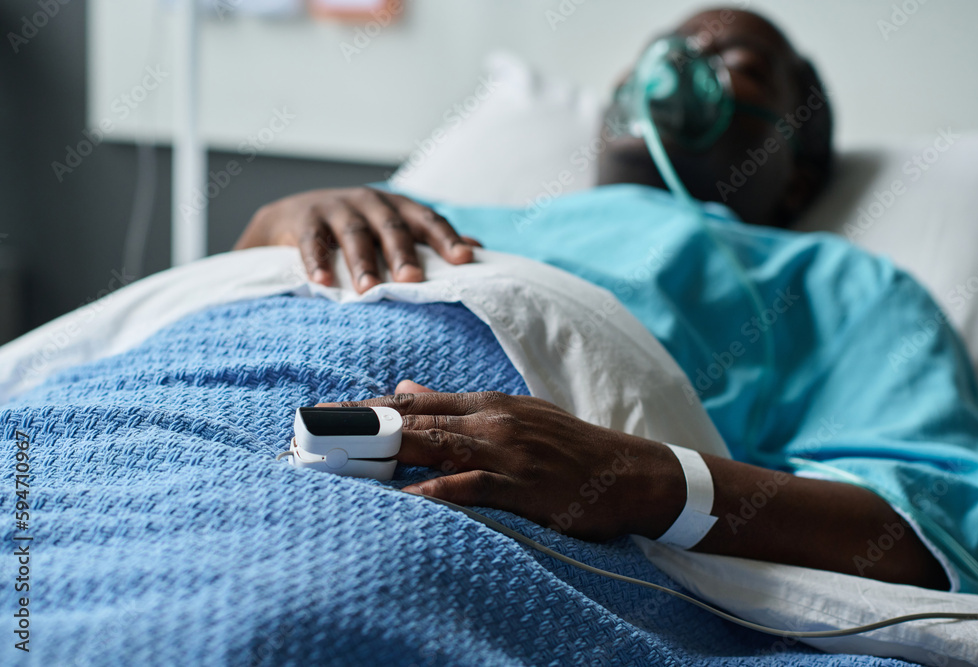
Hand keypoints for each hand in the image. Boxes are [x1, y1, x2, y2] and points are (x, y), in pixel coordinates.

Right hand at [235, 187, 480, 292]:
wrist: (291, 219)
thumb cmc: (354, 230)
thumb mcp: (391, 231)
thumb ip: (428, 240)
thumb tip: (476, 249)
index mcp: (398, 208)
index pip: (428, 221)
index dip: (446, 239)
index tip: (464, 259)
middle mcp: (371, 203)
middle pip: (392, 228)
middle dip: (404, 254)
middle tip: (413, 280)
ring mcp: (336, 208)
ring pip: (354, 234)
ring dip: (362, 262)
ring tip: (369, 291)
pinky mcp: (305, 218)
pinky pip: (312, 242)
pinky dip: (317, 262)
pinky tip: (323, 283)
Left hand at [320, 383, 949, 586]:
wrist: (631, 472)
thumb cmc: (570, 446)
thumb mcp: (517, 413)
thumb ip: (458, 405)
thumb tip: (404, 391)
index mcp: (489, 403)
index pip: (415, 401)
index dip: (367, 408)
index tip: (325, 415)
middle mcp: (492, 421)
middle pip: (412, 420)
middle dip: (359, 428)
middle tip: (310, 433)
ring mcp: (506, 453)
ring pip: (433, 448)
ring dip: (383, 454)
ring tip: (337, 461)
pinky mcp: (522, 486)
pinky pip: (469, 489)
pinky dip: (433, 493)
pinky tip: (402, 500)